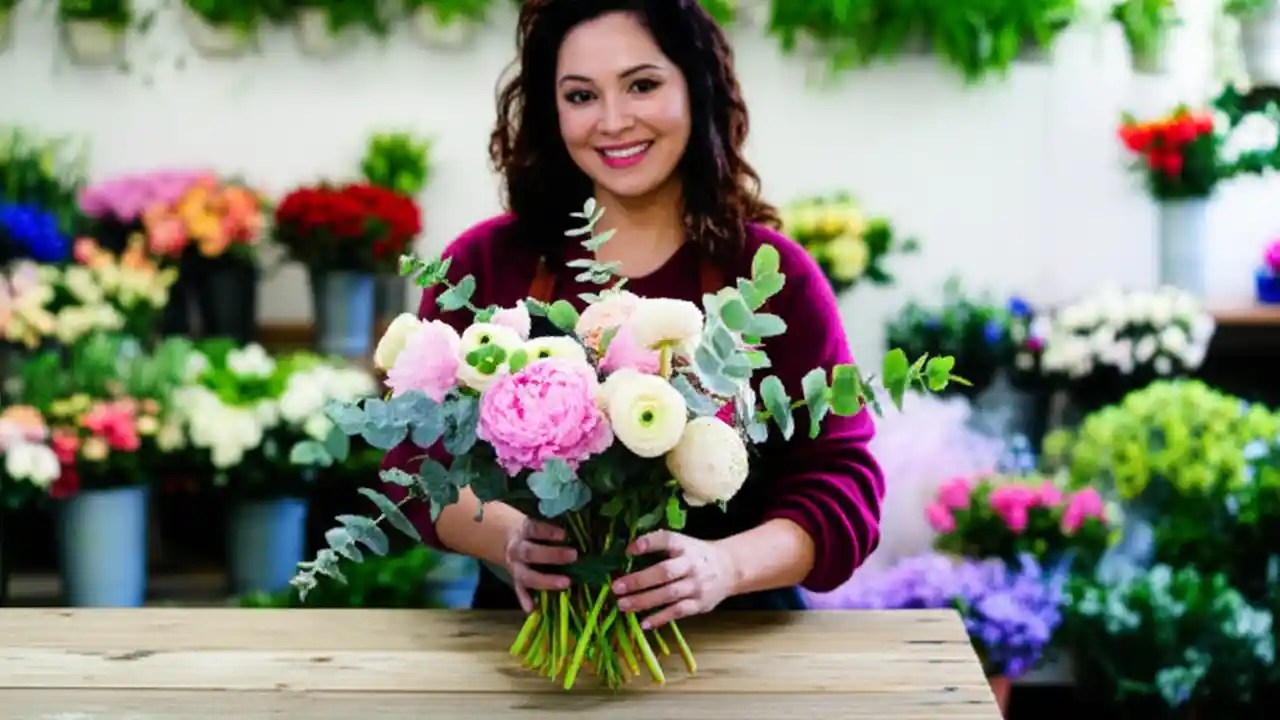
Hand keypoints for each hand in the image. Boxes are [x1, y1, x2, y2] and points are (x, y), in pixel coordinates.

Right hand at [504, 518, 576, 612]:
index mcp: (520, 529)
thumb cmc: (512, 521)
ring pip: (527, 574)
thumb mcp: (523, 516)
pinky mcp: (513, 575)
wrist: (483, 530)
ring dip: (546, 580)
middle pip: (532, 553)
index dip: (548, 532)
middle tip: (573, 555)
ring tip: (565, 583)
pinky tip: (532, 609)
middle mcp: (516, 548)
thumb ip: (542, 524)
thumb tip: (572, 524)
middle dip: (553, 555)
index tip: (564, 534)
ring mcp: (513, 564)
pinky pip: (519, 588)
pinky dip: (524, 598)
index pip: (535, 529)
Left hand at [610, 530, 736, 629]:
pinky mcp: (700, 604)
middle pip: (664, 572)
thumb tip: (628, 551)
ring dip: (643, 601)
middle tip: (617, 587)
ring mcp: (696, 586)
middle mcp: (691, 565)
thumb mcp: (684, 543)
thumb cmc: (697, 555)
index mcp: (685, 546)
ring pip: (668, 595)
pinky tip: (644, 623)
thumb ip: (660, 545)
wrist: (730, 568)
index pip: (667, 540)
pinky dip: (660, 618)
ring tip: (623, 605)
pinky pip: (678, 612)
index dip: (648, 543)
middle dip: (639, 581)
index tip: (629, 550)